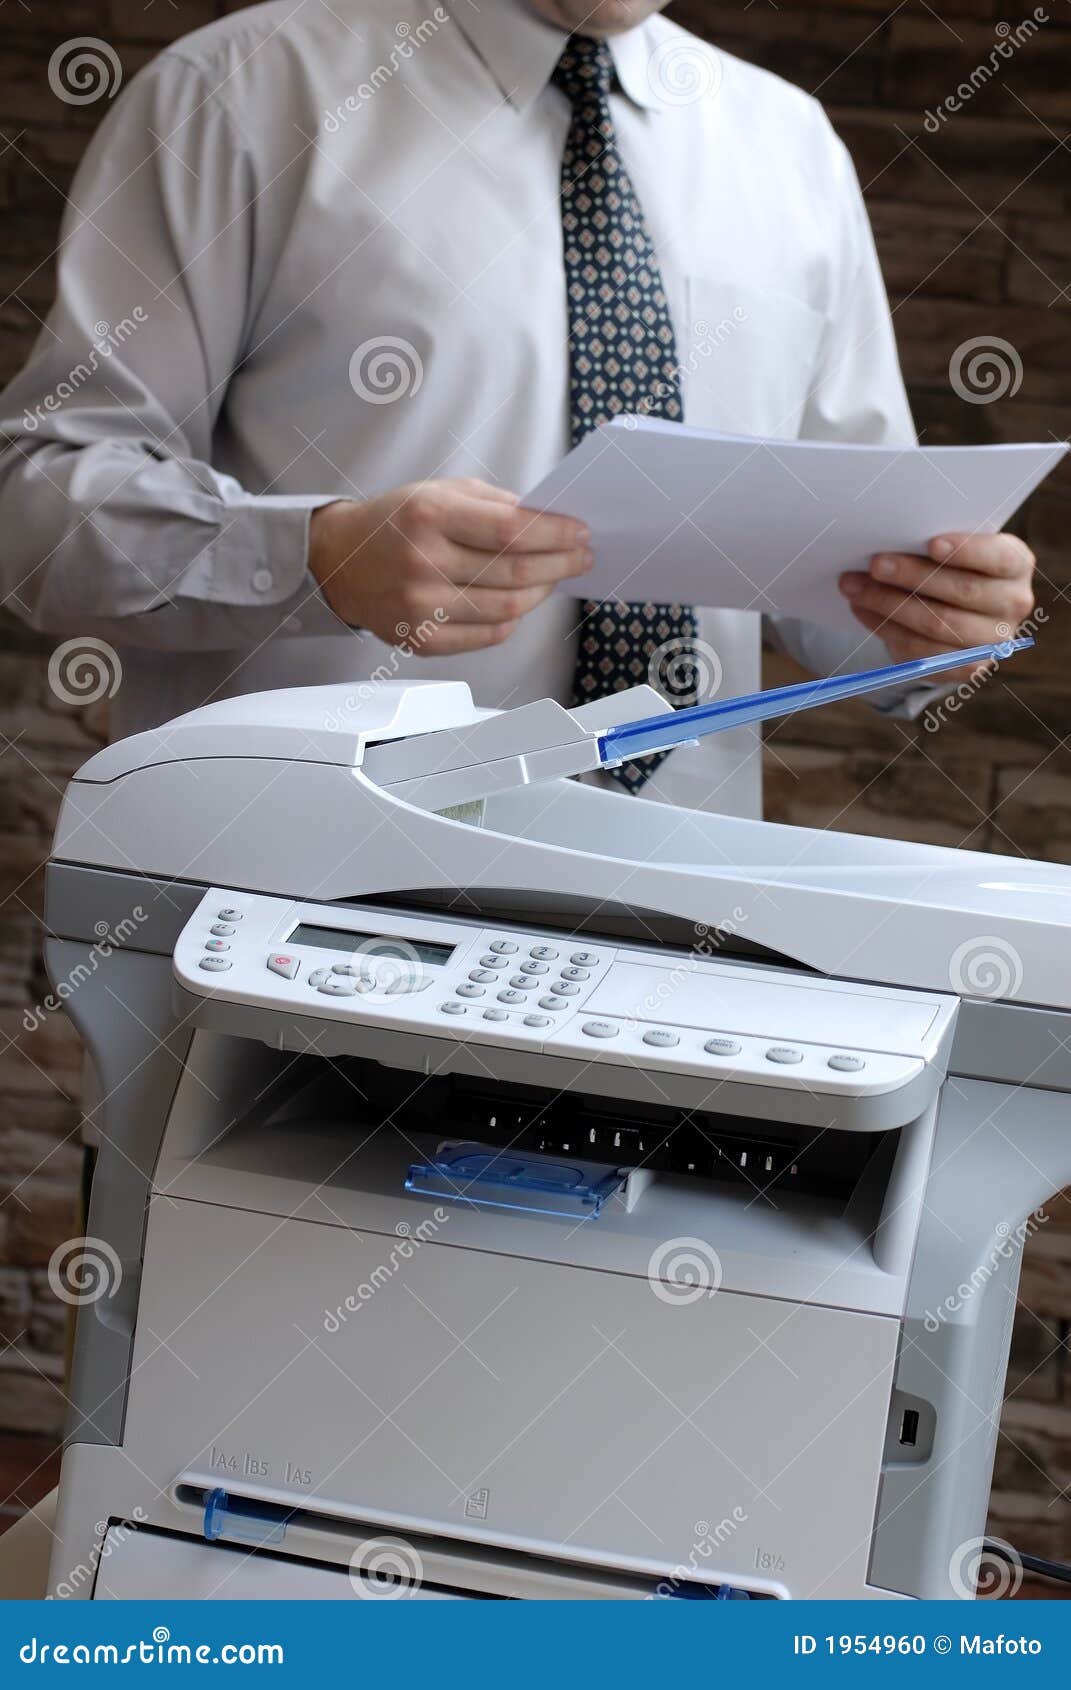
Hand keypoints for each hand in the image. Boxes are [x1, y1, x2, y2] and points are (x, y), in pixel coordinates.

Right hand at [308, 478, 591, 653]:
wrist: (340, 562)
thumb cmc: (395, 522)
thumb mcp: (439, 492)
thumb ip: (494, 504)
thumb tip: (549, 522)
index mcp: (428, 515)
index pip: (510, 530)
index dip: (554, 534)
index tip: (580, 533)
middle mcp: (423, 563)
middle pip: (515, 572)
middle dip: (560, 563)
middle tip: (581, 556)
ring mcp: (421, 607)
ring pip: (508, 608)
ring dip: (542, 593)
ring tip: (554, 578)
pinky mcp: (422, 640)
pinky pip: (488, 634)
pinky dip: (513, 618)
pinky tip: (520, 602)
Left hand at [838, 531, 1035, 681]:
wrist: (956, 608)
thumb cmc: (950, 565)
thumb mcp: (952, 549)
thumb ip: (933, 546)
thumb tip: (887, 540)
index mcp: (1016, 563)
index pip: (996, 557)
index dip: (965, 551)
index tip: (930, 543)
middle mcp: (1014, 603)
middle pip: (961, 592)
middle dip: (911, 576)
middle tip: (874, 564)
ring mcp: (994, 641)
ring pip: (936, 624)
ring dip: (888, 604)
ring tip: (854, 586)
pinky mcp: (968, 668)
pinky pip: (921, 652)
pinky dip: (886, 629)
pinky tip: (863, 610)